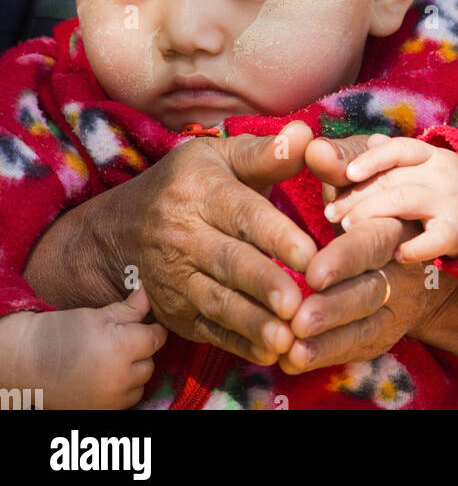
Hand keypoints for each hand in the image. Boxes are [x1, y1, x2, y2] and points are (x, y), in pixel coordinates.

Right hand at [3, 286, 166, 409]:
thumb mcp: (97, 315)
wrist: (28, 363)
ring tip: (114, 360)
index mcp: (120, 348)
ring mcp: (110, 400)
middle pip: (150, 363)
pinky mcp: (101, 412)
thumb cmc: (61, 333)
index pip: (155, 339)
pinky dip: (123, 390)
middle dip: (142, 351)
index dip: (154, 328)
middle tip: (124, 340)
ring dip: (134, 373)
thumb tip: (150, 292)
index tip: (149, 324)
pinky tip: (107, 377)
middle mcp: (119, 378)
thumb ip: (130, 309)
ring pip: (140, 385)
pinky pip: (126, 402)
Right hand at [97, 120, 318, 365]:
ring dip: (253, 322)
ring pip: (219, 302)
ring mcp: (177, 280)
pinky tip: (271, 352)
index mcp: (201, 193)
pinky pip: (211, 331)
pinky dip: (240, 344)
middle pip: (229, 262)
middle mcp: (184, 237)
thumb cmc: (189, 184)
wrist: (120, 231)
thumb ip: (267, 152)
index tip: (310, 253)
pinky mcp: (177, 314)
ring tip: (287, 336)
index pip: (242, 215)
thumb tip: (305, 133)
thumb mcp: (220, 157)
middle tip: (299, 302)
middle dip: (264, 283)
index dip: (276, 235)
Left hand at [277, 135, 457, 373]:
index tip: (316, 263)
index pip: (375, 237)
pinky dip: (329, 351)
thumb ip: (334, 162)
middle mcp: (403, 258)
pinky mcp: (388, 327)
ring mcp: (399, 298)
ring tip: (293, 339)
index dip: (347, 253)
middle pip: (373, 277)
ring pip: (368, 315)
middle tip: (300, 310)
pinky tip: (296, 358)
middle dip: (338, 291)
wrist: (415, 246)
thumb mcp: (357, 176)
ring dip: (331, 328)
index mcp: (395, 217)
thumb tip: (310, 143)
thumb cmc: (368, 199)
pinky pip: (362, 342)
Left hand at [322, 133, 457, 261]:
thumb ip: (376, 161)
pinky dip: (417, 247)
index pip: (398, 148)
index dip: (371, 159)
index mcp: (427, 155)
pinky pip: (436, 238)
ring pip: (405, 199)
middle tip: (330, 214)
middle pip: (393, 178)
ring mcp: (450, 201)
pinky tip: (397, 254)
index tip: (347, 174)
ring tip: (347, 227)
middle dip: (357, 195)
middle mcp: (440, 172)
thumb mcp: (407, 174)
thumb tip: (343, 144)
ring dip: (372, 212)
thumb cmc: (429, 196)